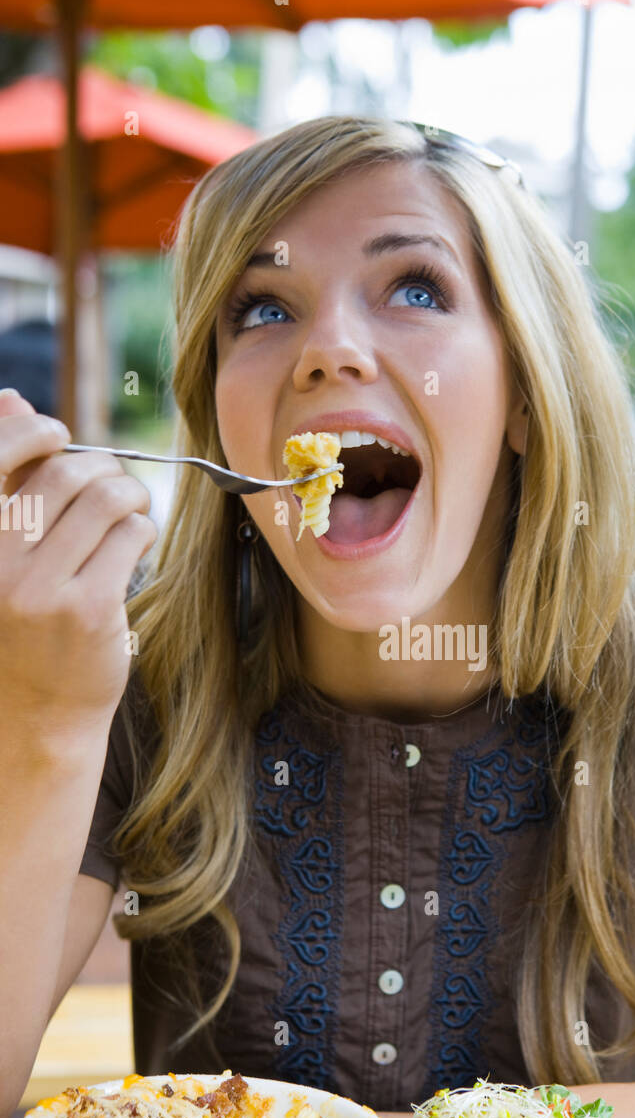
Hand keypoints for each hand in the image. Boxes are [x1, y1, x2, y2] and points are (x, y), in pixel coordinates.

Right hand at [0, 389, 156, 737]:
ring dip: (128, 495)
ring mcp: (38, 590)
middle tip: (112, 486)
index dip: (34, 431)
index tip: (60, 434)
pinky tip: (132, 544)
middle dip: (98, 469)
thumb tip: (13, 400)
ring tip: (129, 510)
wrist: (35, 717)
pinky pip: (129, 535)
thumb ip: (4, 482)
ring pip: (104, 499)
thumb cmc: (17, 626)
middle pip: (62, 474)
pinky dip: (139, 529)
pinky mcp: (87, 610)